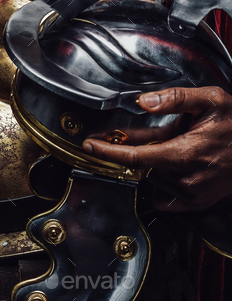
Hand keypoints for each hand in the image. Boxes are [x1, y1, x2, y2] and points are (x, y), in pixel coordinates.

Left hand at [82, 87, 231, 211]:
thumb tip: (143, 102)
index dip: (109, 151)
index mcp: (186, 153)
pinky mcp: (197, 201)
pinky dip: (160, 179)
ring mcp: (193, 193)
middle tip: (143, 130)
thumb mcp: (210, 99)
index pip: (137, 157)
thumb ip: (174, 99)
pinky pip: (164, 195)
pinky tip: (173, 163)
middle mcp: (188, 178)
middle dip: (134, 147)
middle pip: (142, 165)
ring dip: (152, 160)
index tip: (90, 145)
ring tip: (173, 141)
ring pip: (153, 177)